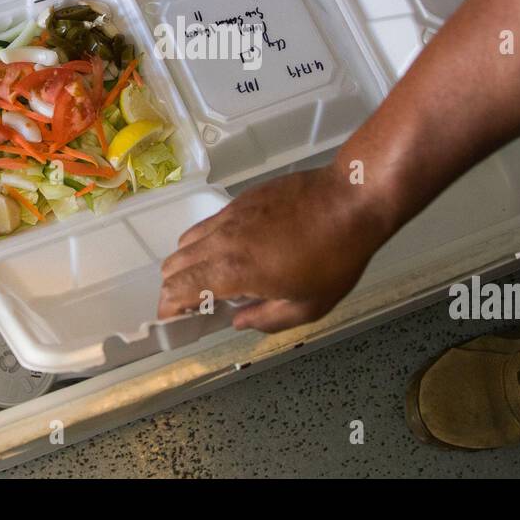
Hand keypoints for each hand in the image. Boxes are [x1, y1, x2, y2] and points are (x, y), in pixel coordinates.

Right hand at [158, 163, 394, 332]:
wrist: (350, 199)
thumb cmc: (336, 256)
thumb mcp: (309, 306)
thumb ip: (267, 320)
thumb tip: (239, 320)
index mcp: (234, 271)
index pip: (179, 288)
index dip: (169, 307)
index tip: (175, 319)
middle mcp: (223, 240)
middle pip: (175, 264)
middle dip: (175, 288)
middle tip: (195, 303)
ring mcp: (231, 215)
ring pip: (188, 240)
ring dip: (189, 263)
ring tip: (211, 277)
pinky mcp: (243, 199)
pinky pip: (210, 223)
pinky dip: (207, 241)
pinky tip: (233, 251)